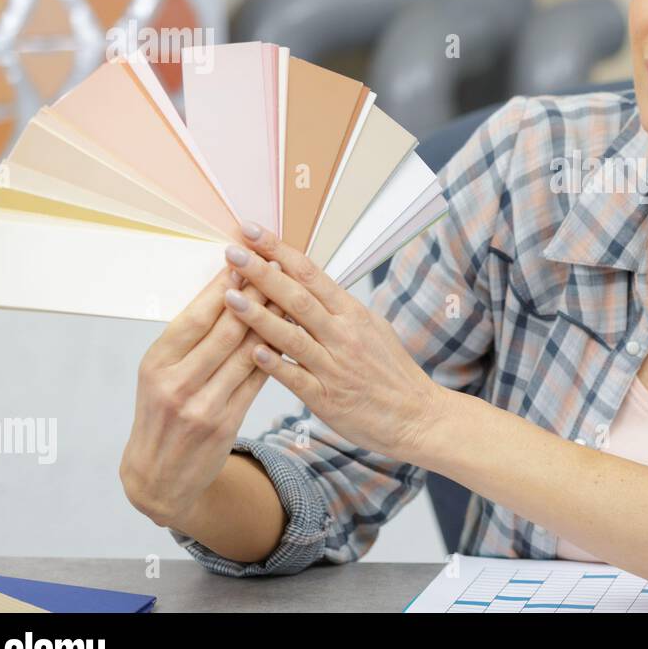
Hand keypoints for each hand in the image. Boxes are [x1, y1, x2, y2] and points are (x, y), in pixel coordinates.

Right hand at [120, 265, 281, 526]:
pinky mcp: (225, 423)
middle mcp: (176, 383)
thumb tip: (223, 290)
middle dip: (255, 295)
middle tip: (277, 266)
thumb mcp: (159, 374)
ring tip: (291, 293)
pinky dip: (274, 355)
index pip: (195, 316)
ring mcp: (201, 405)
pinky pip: (256, 380)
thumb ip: (187, 339)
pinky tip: (289, 334)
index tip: (245, 259)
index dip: (222, 286)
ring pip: (246, 353)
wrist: (159, 477)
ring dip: (272, 320)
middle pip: (225, 330)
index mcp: (156, 364)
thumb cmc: (161, 414)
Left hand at [219, 222, 442, 461]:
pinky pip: (296, 378)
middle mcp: (344, 335)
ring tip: (229, 296)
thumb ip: (339, 309)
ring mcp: (335, 367)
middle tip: (232, 252)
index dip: (280, 251)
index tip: (252, 232)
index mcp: (354, 314)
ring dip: (258, 315)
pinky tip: (251, 351)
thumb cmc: (392, 373)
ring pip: (292, 336)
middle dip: (262, 273)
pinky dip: (274, 364)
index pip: (311, 274)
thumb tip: (310, 285)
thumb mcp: (372, 329)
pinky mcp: (329, 398)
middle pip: (298, 298)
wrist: (417, 416)